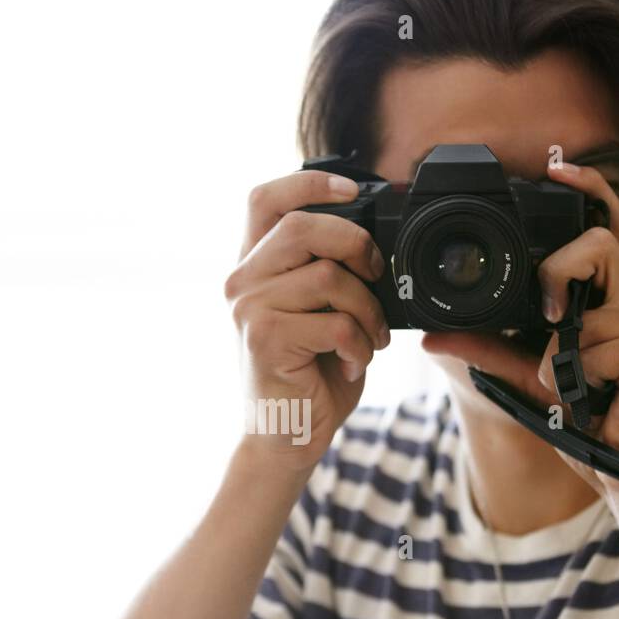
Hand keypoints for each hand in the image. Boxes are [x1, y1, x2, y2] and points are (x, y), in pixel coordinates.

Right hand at [226, 170, 390, 472]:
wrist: (287, 436)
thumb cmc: (310, 374)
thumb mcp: (319, 310)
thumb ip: (326, 269)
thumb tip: (373, 240)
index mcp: (253, 266)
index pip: (265, 198)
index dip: (310, 182)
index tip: (354, 189)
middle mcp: (241, 281)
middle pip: (303, 226)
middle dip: (357, 246)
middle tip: (377, 277)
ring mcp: (248, 309)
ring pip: (329, 276)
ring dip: (367, 311)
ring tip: (370, 338)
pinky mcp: (264, 338)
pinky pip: (335, 321)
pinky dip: (360, 344)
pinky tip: (353, 362)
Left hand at [422, 161, 618, 501]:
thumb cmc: (582, 415)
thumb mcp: (523, 375)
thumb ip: (485, 347)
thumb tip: (431, 335)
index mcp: (606, 295)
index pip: (605, 224)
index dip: (588, 189)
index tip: (559, 166)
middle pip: (598, 244)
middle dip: (560, 272)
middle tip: (546, 315)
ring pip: (589, 308)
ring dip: (562, 356)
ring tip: (572, 385)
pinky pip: (598, 350)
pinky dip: (577, 380)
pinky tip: (592, 400)